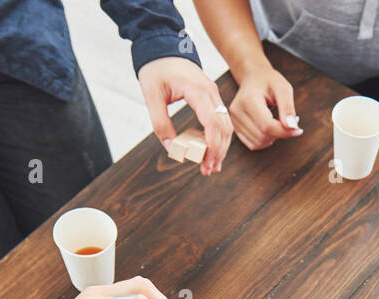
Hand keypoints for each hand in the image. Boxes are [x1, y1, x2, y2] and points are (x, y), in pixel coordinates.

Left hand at [137, 56, 234, 174]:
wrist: (163, 47)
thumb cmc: (157, 68)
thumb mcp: (152, 95)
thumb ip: (160, 123)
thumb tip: (172, 148)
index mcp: (198, 90)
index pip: (213, 122)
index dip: (212, 145)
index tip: (207, 162)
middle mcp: (211, 92)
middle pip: (224, 127)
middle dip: (218, 151)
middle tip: (209, 170)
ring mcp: (213, 94)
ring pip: (226, 126)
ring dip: (221, 147)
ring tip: (212, 166)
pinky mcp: (211, 98)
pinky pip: (221, 120)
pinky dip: (219, 138)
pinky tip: (213, 152)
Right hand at [228, 64, 300, 149]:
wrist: (253, 77)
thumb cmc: (269, 81)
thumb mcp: (283, 88)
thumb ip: (288, 107)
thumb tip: (292, 127)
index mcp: (248, 99)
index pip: (267, 126)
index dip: (285, 132)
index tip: (298, 129)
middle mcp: (237, 111)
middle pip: (263, 136)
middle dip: (279, 133)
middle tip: (288, 121)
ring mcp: (234, 121)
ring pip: (258, 143)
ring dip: (272, 138)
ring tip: (277, 123)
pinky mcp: (235, 128)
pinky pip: (252, 144)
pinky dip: (264, 141)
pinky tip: (268, 128)